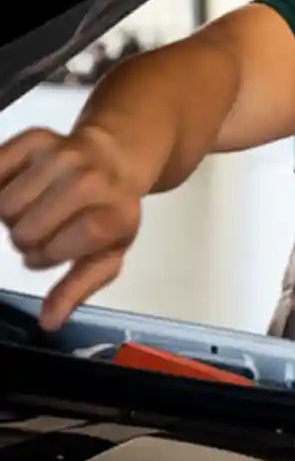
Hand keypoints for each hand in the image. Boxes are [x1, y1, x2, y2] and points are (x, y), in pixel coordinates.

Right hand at [0, 126, 141, 330]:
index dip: (47, 256)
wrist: (117, 159)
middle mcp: (88, 181)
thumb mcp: (107, 253)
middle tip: (45, 230)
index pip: (53, 250)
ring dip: (12, 215)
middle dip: (27, 239)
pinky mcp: (35, 138)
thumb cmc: (109, 212)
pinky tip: (20, 188)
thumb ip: (78, 288)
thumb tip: (49, 321)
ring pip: (2, 205)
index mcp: (111, 215)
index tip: (56, 250)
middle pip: (22, 230)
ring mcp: (61, 156)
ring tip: (35, 210)